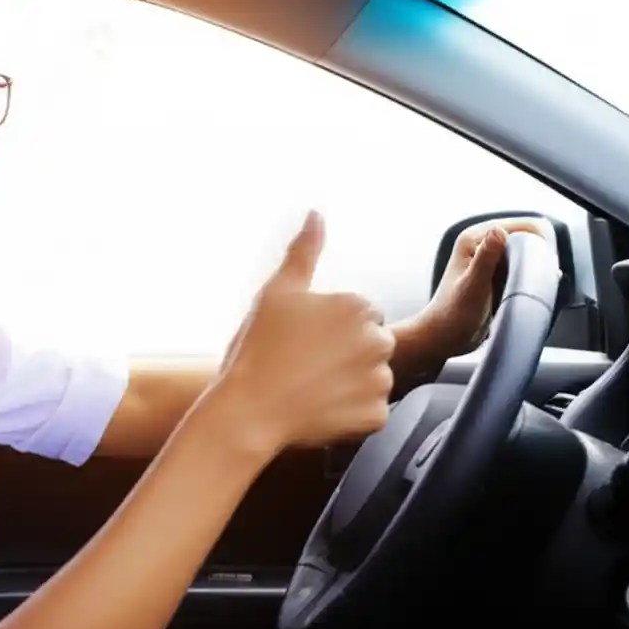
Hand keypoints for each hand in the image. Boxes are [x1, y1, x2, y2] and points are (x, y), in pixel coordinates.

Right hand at [210, 211, 394, 453]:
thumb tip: (316, 213)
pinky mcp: (376, 416)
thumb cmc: (258, 348)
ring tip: (310, 389)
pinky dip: (350, 413)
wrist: (248, 410)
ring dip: (350, 383)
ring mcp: (380, 381)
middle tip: (305, 367)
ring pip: (372, 378)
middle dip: (346, 354)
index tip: (304, 342)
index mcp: (359, 305)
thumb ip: (303, 251)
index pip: (361, 314)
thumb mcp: (276, 292)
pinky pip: (370, 411)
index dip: (331, 328)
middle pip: (371, 345)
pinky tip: (319, 410)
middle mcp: (379, 340)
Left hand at [413, 217, 547, 359]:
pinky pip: (523, 269)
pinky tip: (538, 289)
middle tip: (542, 279)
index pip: (521, 226)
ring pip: (528, 254)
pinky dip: (533, 277)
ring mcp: (490, 260)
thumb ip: (486, 258)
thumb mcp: (473, 285)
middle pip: (528, 239)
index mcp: (474, 238)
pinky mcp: (496, 275)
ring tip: (540, 286)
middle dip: (541, 256)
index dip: (539, 242)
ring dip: (539, 267)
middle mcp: (482, 244)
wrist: (444, 337)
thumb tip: (499, 230)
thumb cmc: (452, 315)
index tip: (542, 266)